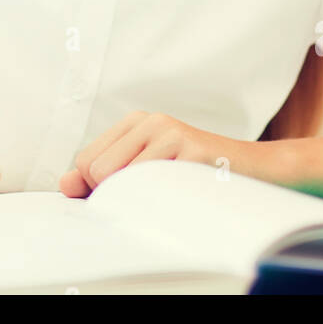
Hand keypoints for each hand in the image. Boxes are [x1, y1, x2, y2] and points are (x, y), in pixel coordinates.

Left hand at [58, 111, 243, 197]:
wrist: (257, 170)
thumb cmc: (197, 174)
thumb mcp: (147, 170)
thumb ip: (104, 176)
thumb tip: (65, 184)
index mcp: (135, 124)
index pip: (85, 162)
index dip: (96, 189)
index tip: (126, 193)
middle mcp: (151, 122)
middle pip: (95, 171)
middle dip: (114, 194)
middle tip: (151, 195)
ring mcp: (172, 133)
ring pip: (119, 178)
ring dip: (139, 199)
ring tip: (167, 194)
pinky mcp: (192, 151)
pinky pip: (152, 186)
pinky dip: (160, 201)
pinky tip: (182, 195)